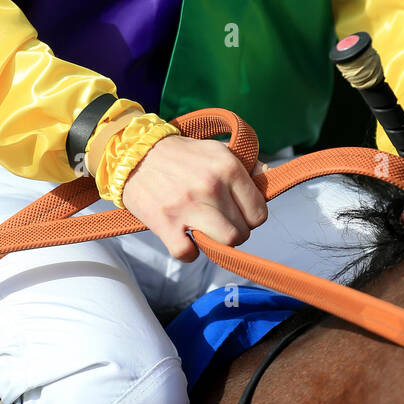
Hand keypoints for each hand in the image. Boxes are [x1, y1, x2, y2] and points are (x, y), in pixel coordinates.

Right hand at [120, 134, 268, 262]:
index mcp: (228, 167)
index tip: (237, 214)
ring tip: (204, 230)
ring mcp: (188, 206)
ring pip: (223, 244)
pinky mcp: (165, 223)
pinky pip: (189, 254)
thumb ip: (246, 165)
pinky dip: (188, 252)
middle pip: (242, 233)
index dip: (249, 218)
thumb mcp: (216, 150)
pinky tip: (184, 237)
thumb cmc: (182, 155)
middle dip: (233, 232)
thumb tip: (267, 176)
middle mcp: (211, 186)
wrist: (136, 153)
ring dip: (215, 243)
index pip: (259, 213)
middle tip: (218, 222)